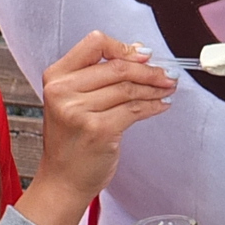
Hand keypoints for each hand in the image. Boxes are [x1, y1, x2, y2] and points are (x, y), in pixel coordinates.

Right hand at [25, 31, 178, 212]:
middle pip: (118, 67)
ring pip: (130, 88)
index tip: (145, 54)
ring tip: (168, 88)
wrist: (62, 180)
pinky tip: (161, 105)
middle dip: (150, 70)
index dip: (123, 47)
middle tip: (168, 74)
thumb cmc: (72, 139)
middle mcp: (63, 92)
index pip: (94, 44)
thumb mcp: (73, 100)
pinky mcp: (98, 130)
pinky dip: (154, 105)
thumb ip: (99, 74)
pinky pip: (135, 109)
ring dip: (156, 87)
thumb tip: (138, 51)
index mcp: (56, 77)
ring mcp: (79, 112)